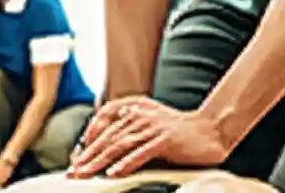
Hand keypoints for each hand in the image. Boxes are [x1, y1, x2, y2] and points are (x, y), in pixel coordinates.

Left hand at [68, 97, 229, 178]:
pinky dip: (125, 163)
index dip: (89, 141)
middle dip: (88, 156)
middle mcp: (141, 115)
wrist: (211, 130)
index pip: (105, 125)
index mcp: (136, 109)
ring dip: (99, 162)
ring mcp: (152, 127)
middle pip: (108, 138)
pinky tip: (113, 173)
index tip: (77, 157)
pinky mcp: (165, 139)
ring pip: (119, 146)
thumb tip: (107, 151)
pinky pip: (141, 153)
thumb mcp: (152, 126)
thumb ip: (131, 133)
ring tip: (85, 174)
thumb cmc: (181, 133)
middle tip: (73, 172)